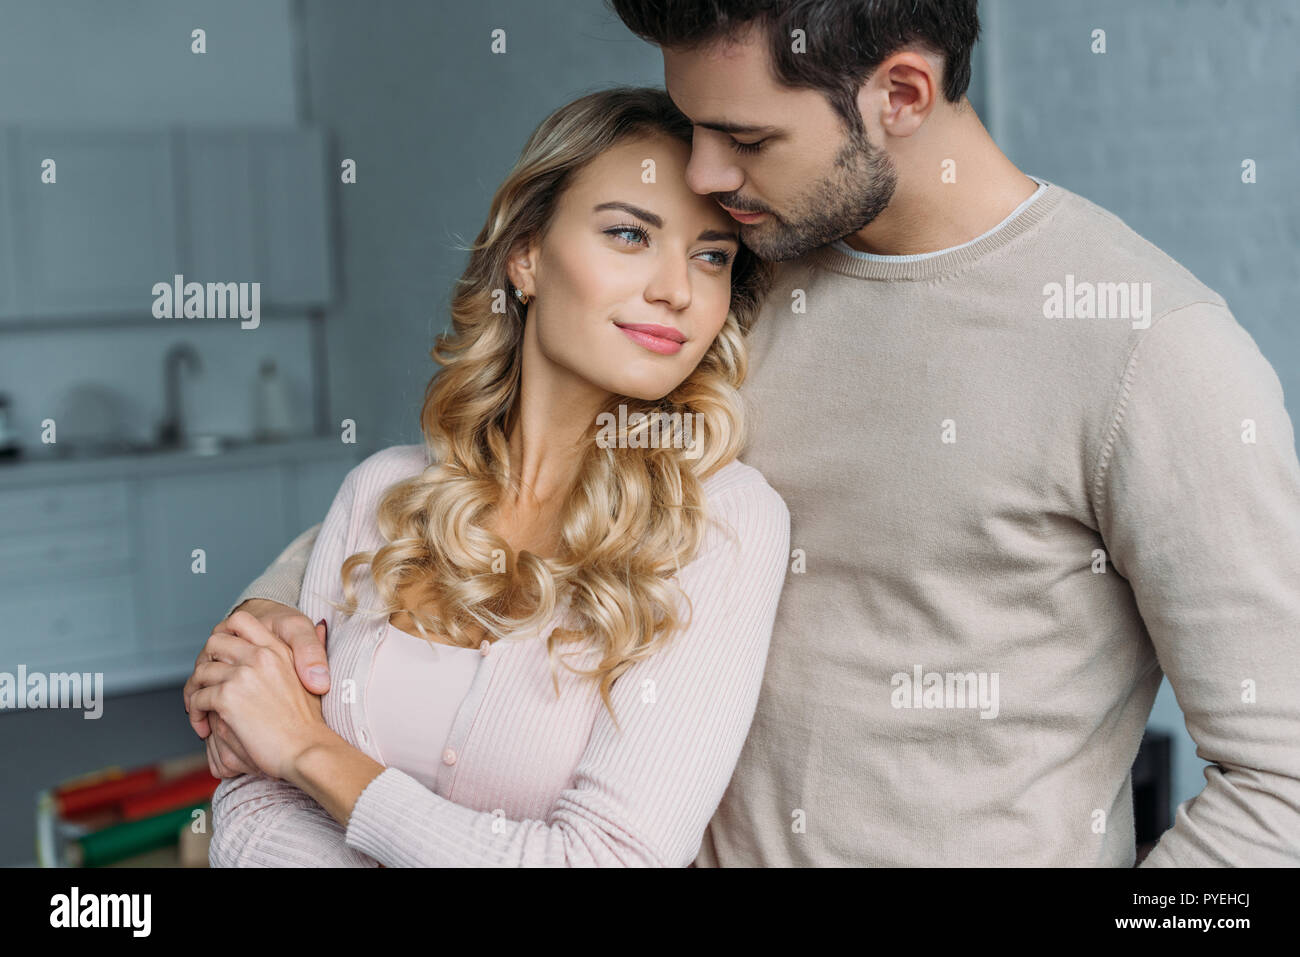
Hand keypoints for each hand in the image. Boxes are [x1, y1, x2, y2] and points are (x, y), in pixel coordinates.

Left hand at [186, 610, 333, 781]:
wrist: (308, 748)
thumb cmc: (309, 723)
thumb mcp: (312, 677)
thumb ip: (309, 654)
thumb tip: (321, 625)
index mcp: (280, 649)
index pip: (242, 621)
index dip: (225, 635)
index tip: (221, 658)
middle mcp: (261, 655)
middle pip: (215, 642)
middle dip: (205, 663)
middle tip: (206, 685)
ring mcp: (244, 674)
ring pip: (201, 671)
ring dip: (196, 691)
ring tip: (201, 710)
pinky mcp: (229, 696)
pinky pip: (198, 697)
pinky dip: (196, 713)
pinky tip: (205, 726)